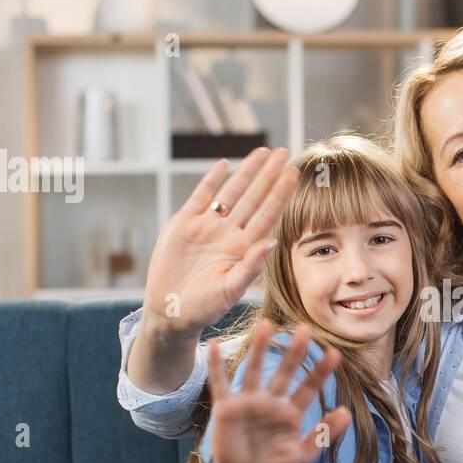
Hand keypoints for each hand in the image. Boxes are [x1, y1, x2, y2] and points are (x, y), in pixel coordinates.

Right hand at [143, 148, 296, 336]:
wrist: (169, 311)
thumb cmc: (203, 308)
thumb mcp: (229, 290)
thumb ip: (250, 267)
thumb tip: (270, 243)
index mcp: (244, 248)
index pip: (267, 214)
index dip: (280, 193)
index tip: (293, 173)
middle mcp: (229, 234)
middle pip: (254, 197)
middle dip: (269, 175)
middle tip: (284, 152)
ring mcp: (208, 226)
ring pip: (232, 192)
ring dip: (247, 172)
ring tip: (263, 152)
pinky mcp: (184, 223)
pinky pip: (201, 196)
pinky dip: (211, 180)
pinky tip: (224, 164)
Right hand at [205, 321, 350, 462]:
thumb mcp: (301, 456)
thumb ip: (322, 435)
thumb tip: (346, 412)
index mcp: (291, 412)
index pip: (310, 388)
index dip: (321, 372)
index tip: (334, 354)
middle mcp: (271, 401)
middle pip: (285, 372)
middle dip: (294, 352)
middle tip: (304, 329)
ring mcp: (249, 401)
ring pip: (255, 369)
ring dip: (260, 348)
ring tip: (266, 325)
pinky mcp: (226, 407)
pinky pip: (220, 382)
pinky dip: (216, 364)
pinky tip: (215, 344)